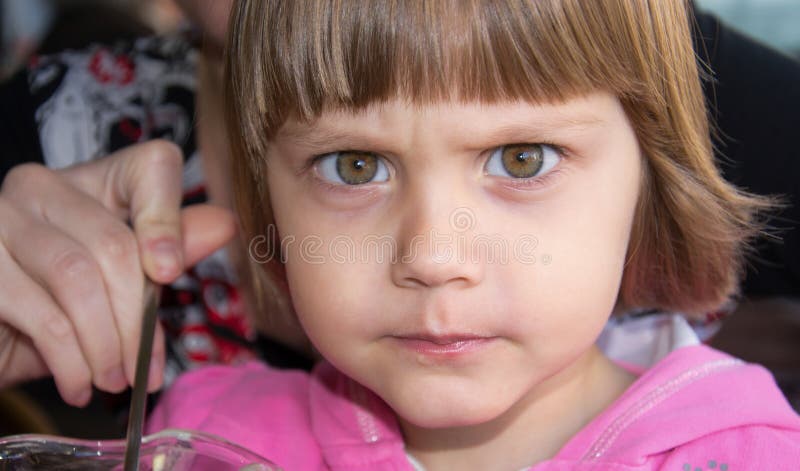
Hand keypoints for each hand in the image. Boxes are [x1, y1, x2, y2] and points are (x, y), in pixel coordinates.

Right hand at [0, 140, 234, 405]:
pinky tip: (81, 383)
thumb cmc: (61, 306)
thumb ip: (170, 249)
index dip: (169, 217)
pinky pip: (43, 316)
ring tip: (117, 380)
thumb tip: (224, 223)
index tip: (169, 273)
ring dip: (107, 344)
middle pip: (116, 243)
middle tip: (144, 368)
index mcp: (94, 181)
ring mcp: (2, 221)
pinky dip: (72, 361)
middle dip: (137, 319)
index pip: (153, 165)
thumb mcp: (120, 281)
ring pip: (77, 279)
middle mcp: (43, 188)